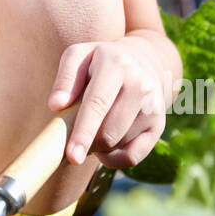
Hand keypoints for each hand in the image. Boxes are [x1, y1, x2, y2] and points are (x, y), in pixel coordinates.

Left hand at [46, 37, 166, 169]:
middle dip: (86, 142)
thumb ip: (65, 79)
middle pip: (108, 132)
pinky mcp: (158, 125)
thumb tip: (56, 105)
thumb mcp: (77, 57)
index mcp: (116, 64)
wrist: (142, 60)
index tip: (71, 155)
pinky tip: (105, 144)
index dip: (83, 132)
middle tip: (72, 137)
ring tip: (91, 128)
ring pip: (118, 144)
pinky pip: (132, 157)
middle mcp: (140, 84)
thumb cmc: (98, 62)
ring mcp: (153, 106)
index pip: (98, 104)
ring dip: (98, 147)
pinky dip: (113, 158)